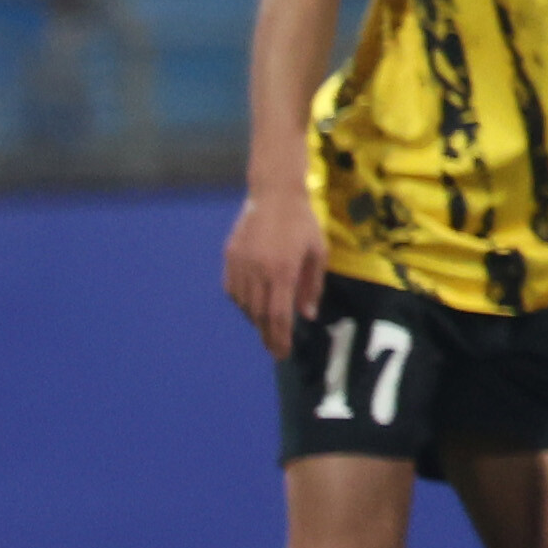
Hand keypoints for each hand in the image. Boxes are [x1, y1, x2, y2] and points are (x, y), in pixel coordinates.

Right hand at [221, 188, 327, 357]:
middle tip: (275, 350)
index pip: (278, 315)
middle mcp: (257, 270)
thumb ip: (312, 286)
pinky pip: (232, 290)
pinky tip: (252, 306)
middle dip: (267, 335)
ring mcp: (239, 264)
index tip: (282, 353)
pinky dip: (241, 303)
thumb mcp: (318, 253)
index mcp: (282, 270)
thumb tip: (306, 316)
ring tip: (267, 328)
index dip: (280, 337)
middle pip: (259, 314)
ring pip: (243, 304)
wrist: (274, 194)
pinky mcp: (229, 257)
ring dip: (255, 320)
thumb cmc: (303, 223)